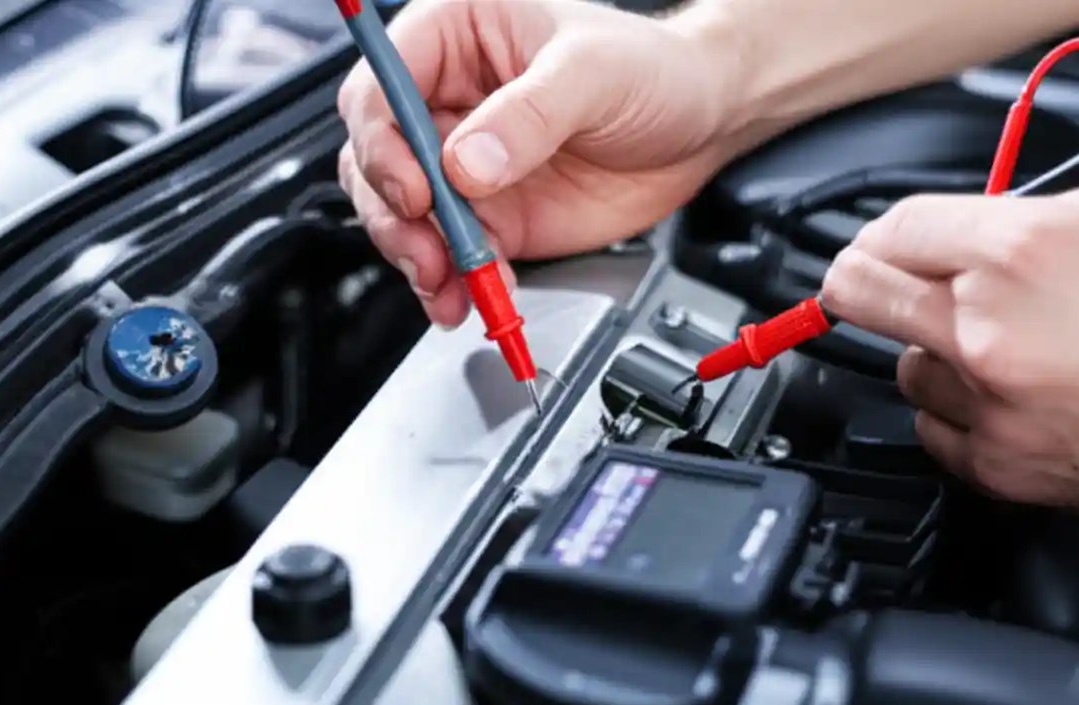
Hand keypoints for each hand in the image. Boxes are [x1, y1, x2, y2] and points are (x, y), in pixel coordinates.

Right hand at [338, 0, 741, 326]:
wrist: (702, 124)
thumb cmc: (653, 69)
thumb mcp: (592, 73)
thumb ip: (529, 116)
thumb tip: (467, 165)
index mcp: (456, 36)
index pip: (381, 86)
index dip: (382, 141)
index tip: (414, 189)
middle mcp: (447, 100)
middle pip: (376, 157)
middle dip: (392, 212)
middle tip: (427, 250)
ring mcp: (464, 163)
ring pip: (400, 214)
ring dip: (415, 255)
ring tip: (449, 283)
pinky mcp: (491, 215)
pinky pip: (448, 253)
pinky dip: (451, 282)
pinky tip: (471, 294)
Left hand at [820, 186, 1078, 517]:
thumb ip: (1010, 222)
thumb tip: (944, 239)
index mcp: (1015, 251)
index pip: (892, 228)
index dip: (879, 234)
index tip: (876, 245)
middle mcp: (988, 326)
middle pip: (859, 292)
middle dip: (857, 281)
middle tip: (864, 284)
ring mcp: (988, 402)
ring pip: (904, 368)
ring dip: (932, 355)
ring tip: (995, 353)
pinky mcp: (1000, 464)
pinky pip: (933, 431)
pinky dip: (958, 414)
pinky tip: (1006, 400)